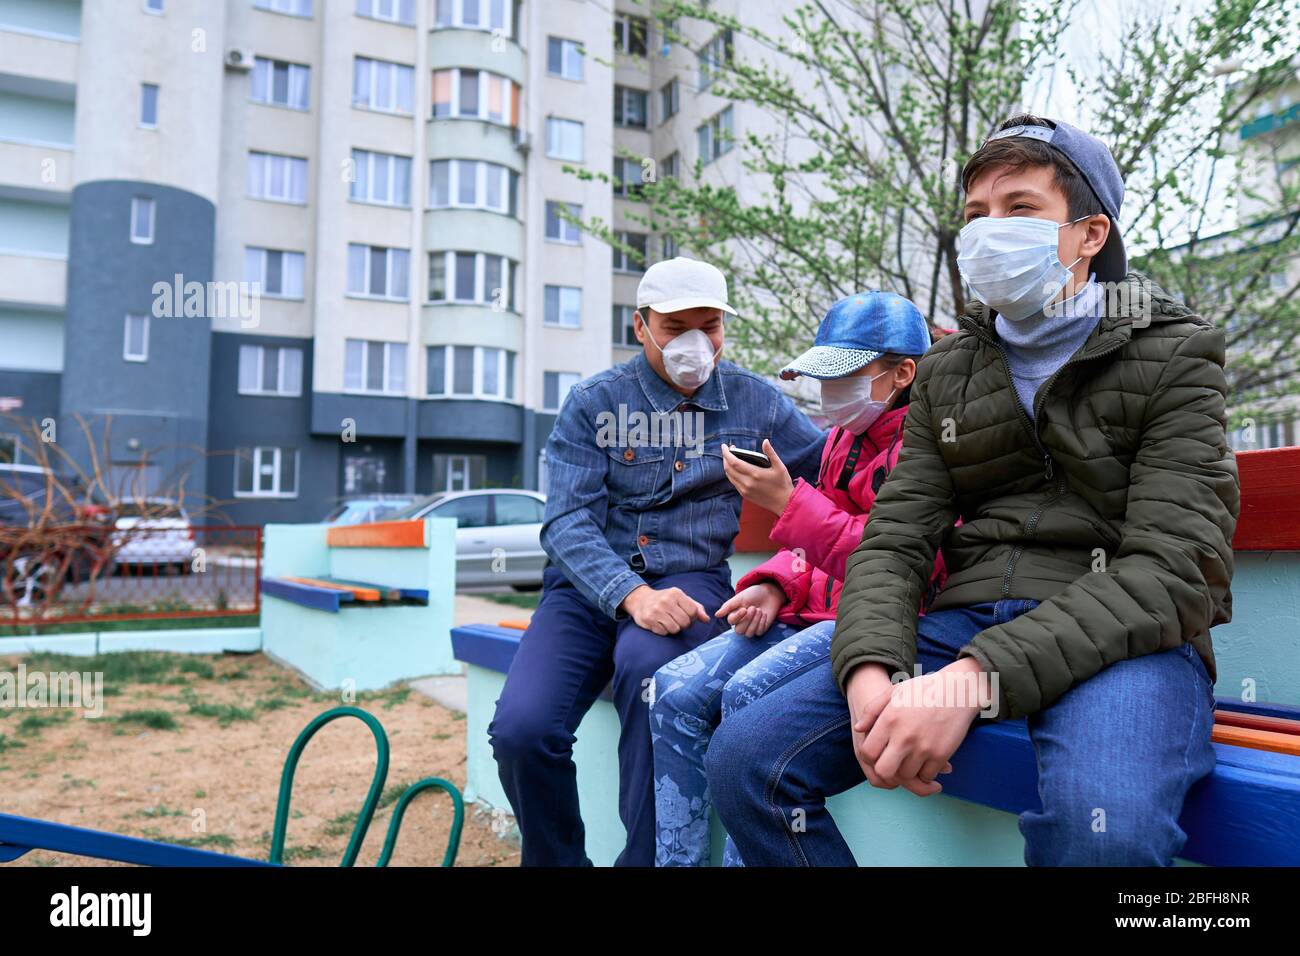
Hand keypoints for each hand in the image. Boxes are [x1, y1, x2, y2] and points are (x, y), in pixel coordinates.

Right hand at [620, 584, 709, 635]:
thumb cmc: (665, 600)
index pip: (693, 611)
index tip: (686, 616)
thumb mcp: (681, 599)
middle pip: (685, 622)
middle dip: (683, 624)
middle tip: (677, 620)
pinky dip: (663, 631)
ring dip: (673, 628)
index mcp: (676, 593)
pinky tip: (659, 623)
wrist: (640, 600)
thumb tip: (706, 620)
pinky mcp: (648, 619)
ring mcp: (656, 610)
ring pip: (675, 629)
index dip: (692, 617)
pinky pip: (663, 632)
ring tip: (668, 622)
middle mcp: (666, 601)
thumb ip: (696, 608)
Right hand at [715, 582, 785, 636]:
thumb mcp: (740, 598)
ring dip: (755, 622)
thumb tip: (716, 615)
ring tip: (759, 610)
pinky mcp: (760, 629)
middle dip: (748, 620)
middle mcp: (741, 623)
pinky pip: (759, 632)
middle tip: (754, 608)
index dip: (738, 617)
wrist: (769, 593)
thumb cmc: (753, 594)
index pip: (731, 622)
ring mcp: (751, 627)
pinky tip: (764, 614)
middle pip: (739, 631)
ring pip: (749, 634)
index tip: (744, 608)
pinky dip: (762, 623)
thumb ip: (728, 606)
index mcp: (734, 615)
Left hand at [721, 439, 794, 515]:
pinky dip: (731, 474)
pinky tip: (735, 470)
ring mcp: (745, 490)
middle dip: (725, 458)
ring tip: (730, 458)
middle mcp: (747, 483)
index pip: (734, 462)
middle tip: (728, 450)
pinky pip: (734, 483)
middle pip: (728, 469)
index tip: (724, 446)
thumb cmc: (783, 483)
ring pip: (729, 476)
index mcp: (755, 474)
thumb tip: (765, 441)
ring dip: (727, 466)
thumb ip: (771, 453)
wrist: (784, 503)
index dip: (726, 453)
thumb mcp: (780, 466)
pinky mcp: (745, 495)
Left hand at [853, 658, 985, 796]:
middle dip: (886, 772)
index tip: (878, 754)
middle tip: (893, 765)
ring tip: (910, 762)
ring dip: (907, 773)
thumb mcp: (894, 692)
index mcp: (889, 720)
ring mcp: (923, 748)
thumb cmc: (924, 690)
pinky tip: (926, 763)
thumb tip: (858, 729)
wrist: (958, 690)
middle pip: (884, 772)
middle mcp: (904, 737)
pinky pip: (927, 776)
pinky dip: (925, 774)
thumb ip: (872, 710)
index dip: (869, 757)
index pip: (867, 753)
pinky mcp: (941, 755)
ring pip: (906, 777)